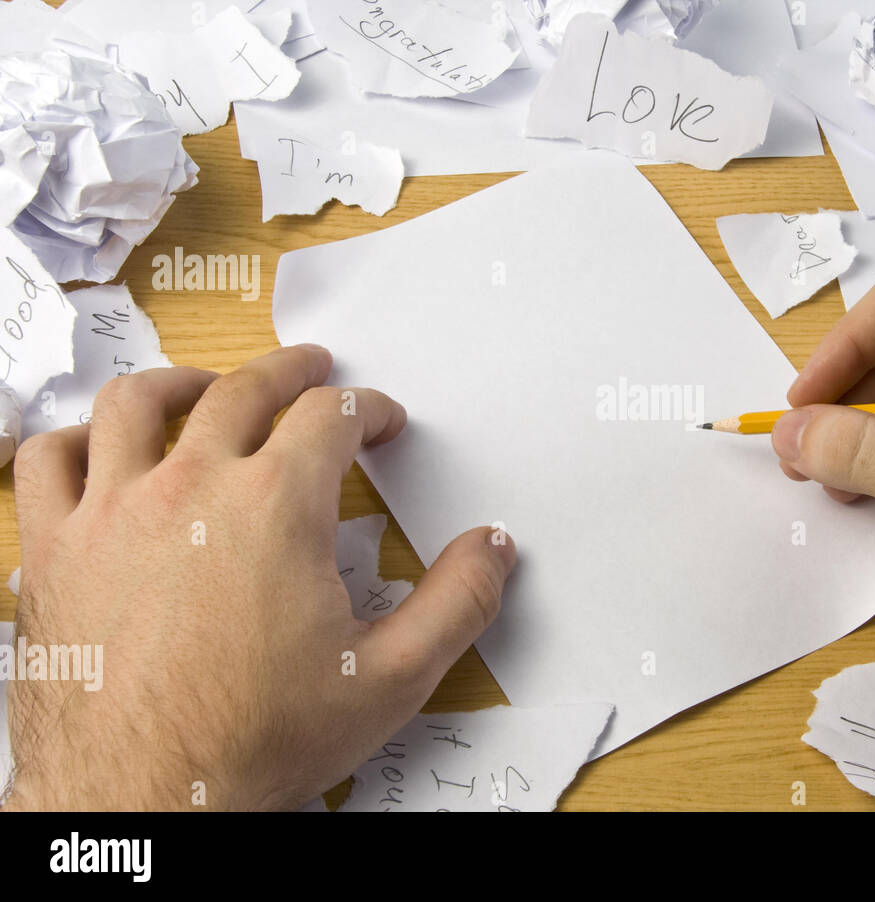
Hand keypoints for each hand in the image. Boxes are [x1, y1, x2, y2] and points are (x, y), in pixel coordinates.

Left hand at [3, 345, 514, 809]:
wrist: (142, 802)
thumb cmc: (254, 741)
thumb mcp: (390, 680)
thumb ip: (457, 604)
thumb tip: (493, 547)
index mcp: (276, 507)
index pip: (332, 417)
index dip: (368, 409)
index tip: (380, 421)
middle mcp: (189, 487)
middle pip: (243, 390)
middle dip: (290, 372)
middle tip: (313, 371)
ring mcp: (111, 512)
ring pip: (139, 404)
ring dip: (184, 381)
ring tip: (208, 386)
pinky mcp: (55, 549)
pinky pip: (51, 460)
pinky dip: (77, 437)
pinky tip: (101, 448)